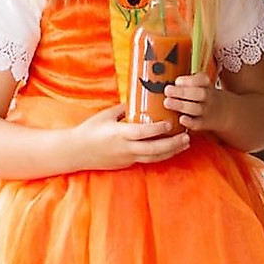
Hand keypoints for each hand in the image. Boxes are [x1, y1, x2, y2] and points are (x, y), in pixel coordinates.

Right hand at [73, 104, 188, 169]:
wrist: (76, 152)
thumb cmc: (89, 130)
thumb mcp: (105, 115)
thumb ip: (124, 109)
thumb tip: (140, 99)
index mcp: (119, 134)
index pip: (142, 132)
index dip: (158, 129)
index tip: (171, 123)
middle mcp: (125, 148)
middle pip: (154, 149)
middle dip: (173, 144)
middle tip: (187, 136)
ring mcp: (127, 158)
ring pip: (154, 157)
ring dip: (171, 151)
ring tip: (185, 143)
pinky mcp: (127, 164)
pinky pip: (147, 160)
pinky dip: (161, 155)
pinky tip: (171, 149)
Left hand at [163, 72, 223, 132]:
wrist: (224, 112)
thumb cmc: (203, 97)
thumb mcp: (200, 84)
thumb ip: (185, 82)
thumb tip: (162, 80)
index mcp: (206, 85)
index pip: (202, 79)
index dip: (189, 80)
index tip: (177, 81)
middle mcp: (208, 97)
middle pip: (200, 94)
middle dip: (183, 92)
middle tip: (168, 91)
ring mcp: (207, 111)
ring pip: (197, 108)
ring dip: (182, 105)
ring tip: (168, 102)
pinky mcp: (204, 123)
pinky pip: (198, 123)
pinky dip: (190, 122)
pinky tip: (181, 119)